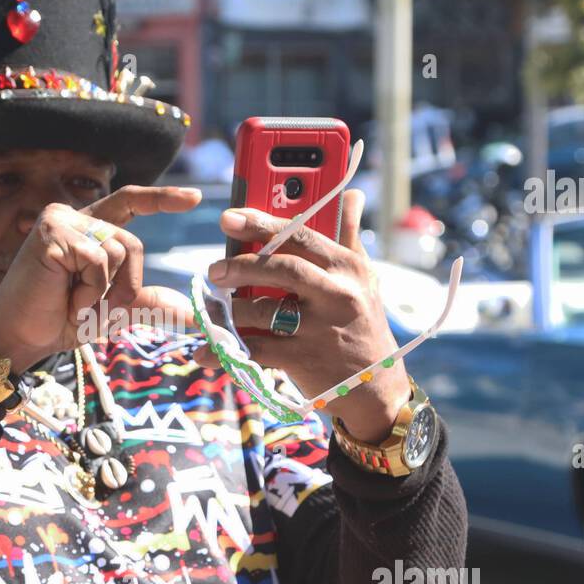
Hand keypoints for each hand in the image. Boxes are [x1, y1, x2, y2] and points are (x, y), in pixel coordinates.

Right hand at [0, 185, 201, 370]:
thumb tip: (191, 312)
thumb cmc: (59, 320)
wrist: (21, 336)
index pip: (129, 202)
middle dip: (125, 285)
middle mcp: (75, 218)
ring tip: (75, 301)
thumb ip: (147, 301)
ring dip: (105, 290)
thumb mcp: (112, 308)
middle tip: (93, 307)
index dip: (162, 199)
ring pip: (119, 251)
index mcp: (90, 230)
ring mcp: (61, 222)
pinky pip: (98, 261)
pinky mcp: (53, 234)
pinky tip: (66, 298)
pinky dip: (90, 290)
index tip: (196, 199)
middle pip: (133, 244)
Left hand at [192, 188, 410, 443]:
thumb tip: (351, 194)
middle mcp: (337, 294)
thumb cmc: (364, 325)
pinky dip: (226, 350)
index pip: (300, 236)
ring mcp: (320, 328)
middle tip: (213, 269)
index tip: (230, 217)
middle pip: (281, 268)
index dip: (261, 224)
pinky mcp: (304, 359)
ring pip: (263, 310)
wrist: (376, 388)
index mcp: (348, 268)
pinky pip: (256, 350)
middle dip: (240, 265)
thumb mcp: (365, 279)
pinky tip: (206, 350)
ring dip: (229, 309)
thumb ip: (349, 235)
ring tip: (209, 308)